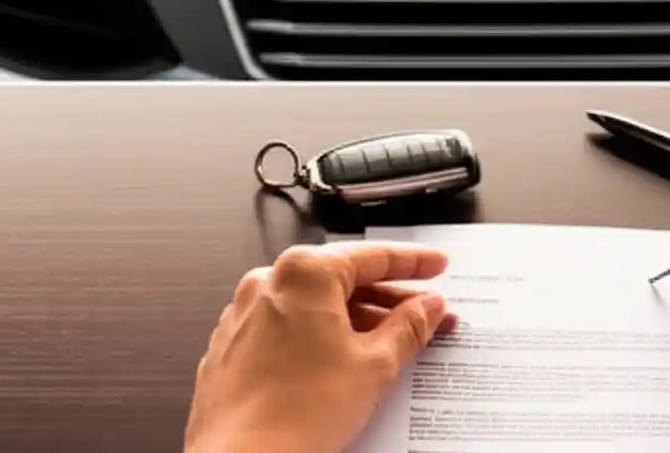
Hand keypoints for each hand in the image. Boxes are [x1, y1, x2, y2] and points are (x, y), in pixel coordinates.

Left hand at [185, 242, 455, 452]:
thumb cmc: (296, 414)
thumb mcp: (375, 365)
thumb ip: (409, 327)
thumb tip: (427, 307)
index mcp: (304, 273)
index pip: (372, 257)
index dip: (413, 262)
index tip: (436, 265)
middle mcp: (268, 284)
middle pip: (343, 280)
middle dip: (389, 299)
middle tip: (424, 313)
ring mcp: (245, 315)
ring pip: (315, 307)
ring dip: (357, 320)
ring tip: (393, 343)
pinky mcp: (234, 347)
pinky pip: (288, 329)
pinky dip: (321, 337)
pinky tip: (345, 362)